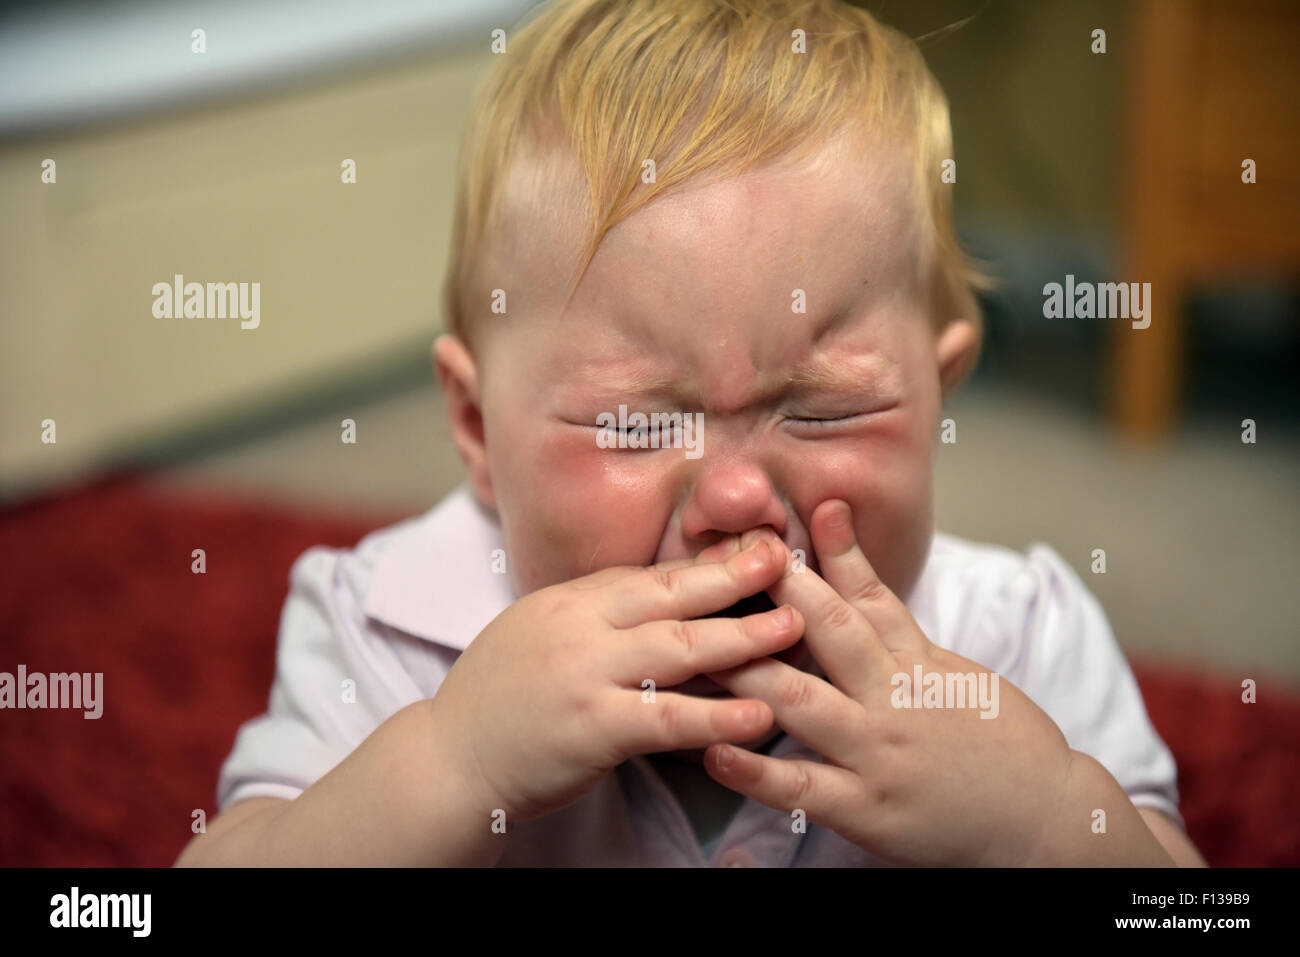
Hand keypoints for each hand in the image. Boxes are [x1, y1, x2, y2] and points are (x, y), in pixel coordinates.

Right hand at [428, 529, 802, 825]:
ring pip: (677, 647)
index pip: (649, 574)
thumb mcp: (541, 632)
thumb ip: (597, 615)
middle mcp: (579, 627)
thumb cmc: (501, 699)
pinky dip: (715, 715)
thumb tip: (659, 595)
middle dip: (733, 575)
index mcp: (569, 600)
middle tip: (786, 559)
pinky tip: (757, 716)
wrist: (448, 759)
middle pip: (669, 594)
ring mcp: (584, 675)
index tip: (754, 547)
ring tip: (793, 628)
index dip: (706, 562)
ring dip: (742, 636)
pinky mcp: (591, 728)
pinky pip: (666, 718)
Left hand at [701, 500, 1083, 865]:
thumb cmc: (1000, 744)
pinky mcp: (866, 809)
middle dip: (783, 588)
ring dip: (747, 668)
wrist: (1045, 821)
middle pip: (833, 631)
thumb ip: (904, 637)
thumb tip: (861, 587)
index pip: (874, 596)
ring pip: (802, 701)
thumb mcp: (958, 674)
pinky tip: (715, 752)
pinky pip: (801, 787)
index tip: (817, 506)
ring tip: (697, 643)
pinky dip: (756, 771)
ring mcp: (877, 752)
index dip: (842, 550)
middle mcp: (894, 698)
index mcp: (919, 663)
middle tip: (737, 553)